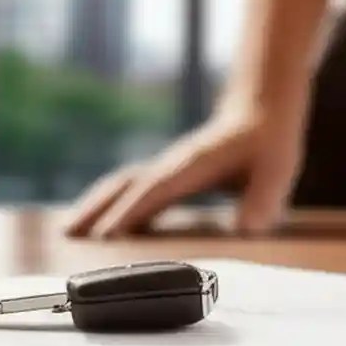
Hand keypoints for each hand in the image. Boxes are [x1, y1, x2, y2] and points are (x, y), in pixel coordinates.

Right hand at [64, 98, 306, 237]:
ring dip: (93, 206)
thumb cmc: (269, 142)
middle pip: (123, 185)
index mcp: (194, 164)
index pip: (155, 190)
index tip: (106, 235)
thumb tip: (247, 228)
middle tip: (66, 234)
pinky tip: (99, 224)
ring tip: (67, 231)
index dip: (130, 211)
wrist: (260, 110)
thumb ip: (264, 198)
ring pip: (120, 185)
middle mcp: (172, 164)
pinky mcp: (166, 173)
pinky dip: (108, 203)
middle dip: (95, 209)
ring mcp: (165, 167)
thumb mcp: (279, 168)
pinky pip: (130, 188)